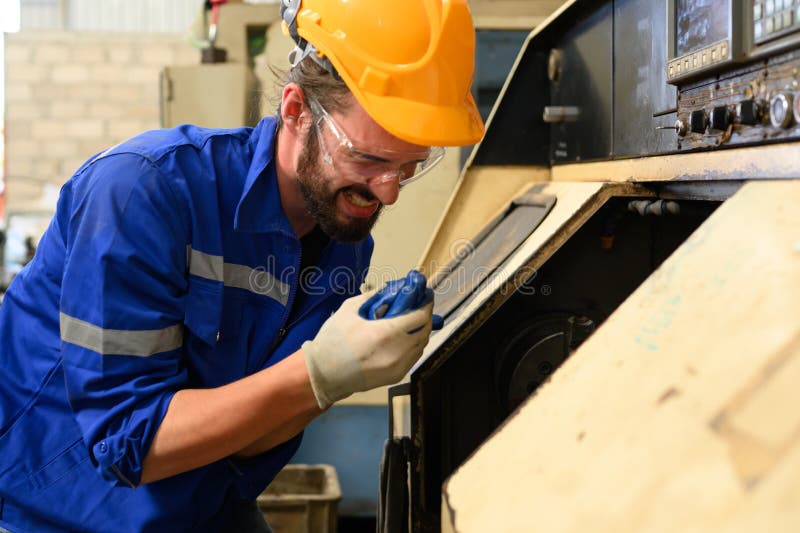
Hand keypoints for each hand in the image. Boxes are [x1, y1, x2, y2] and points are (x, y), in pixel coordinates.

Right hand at [302, 291, 433, 408]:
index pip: (419, 317)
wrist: (323, 374)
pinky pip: (413, 357)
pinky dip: (413, 345)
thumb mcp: (349, 309)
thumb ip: (372, 296)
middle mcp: (395, 352)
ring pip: (421, 345)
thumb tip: (390, 287)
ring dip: (420, 331)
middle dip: (425, 316)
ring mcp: (397, 367)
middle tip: (420, 306)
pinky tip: (404, 338)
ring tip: (411, 321)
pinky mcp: (396, 376)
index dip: (425, 304)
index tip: (425, 296)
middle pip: (425, 330)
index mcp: (384, 333)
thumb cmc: (332, 341)